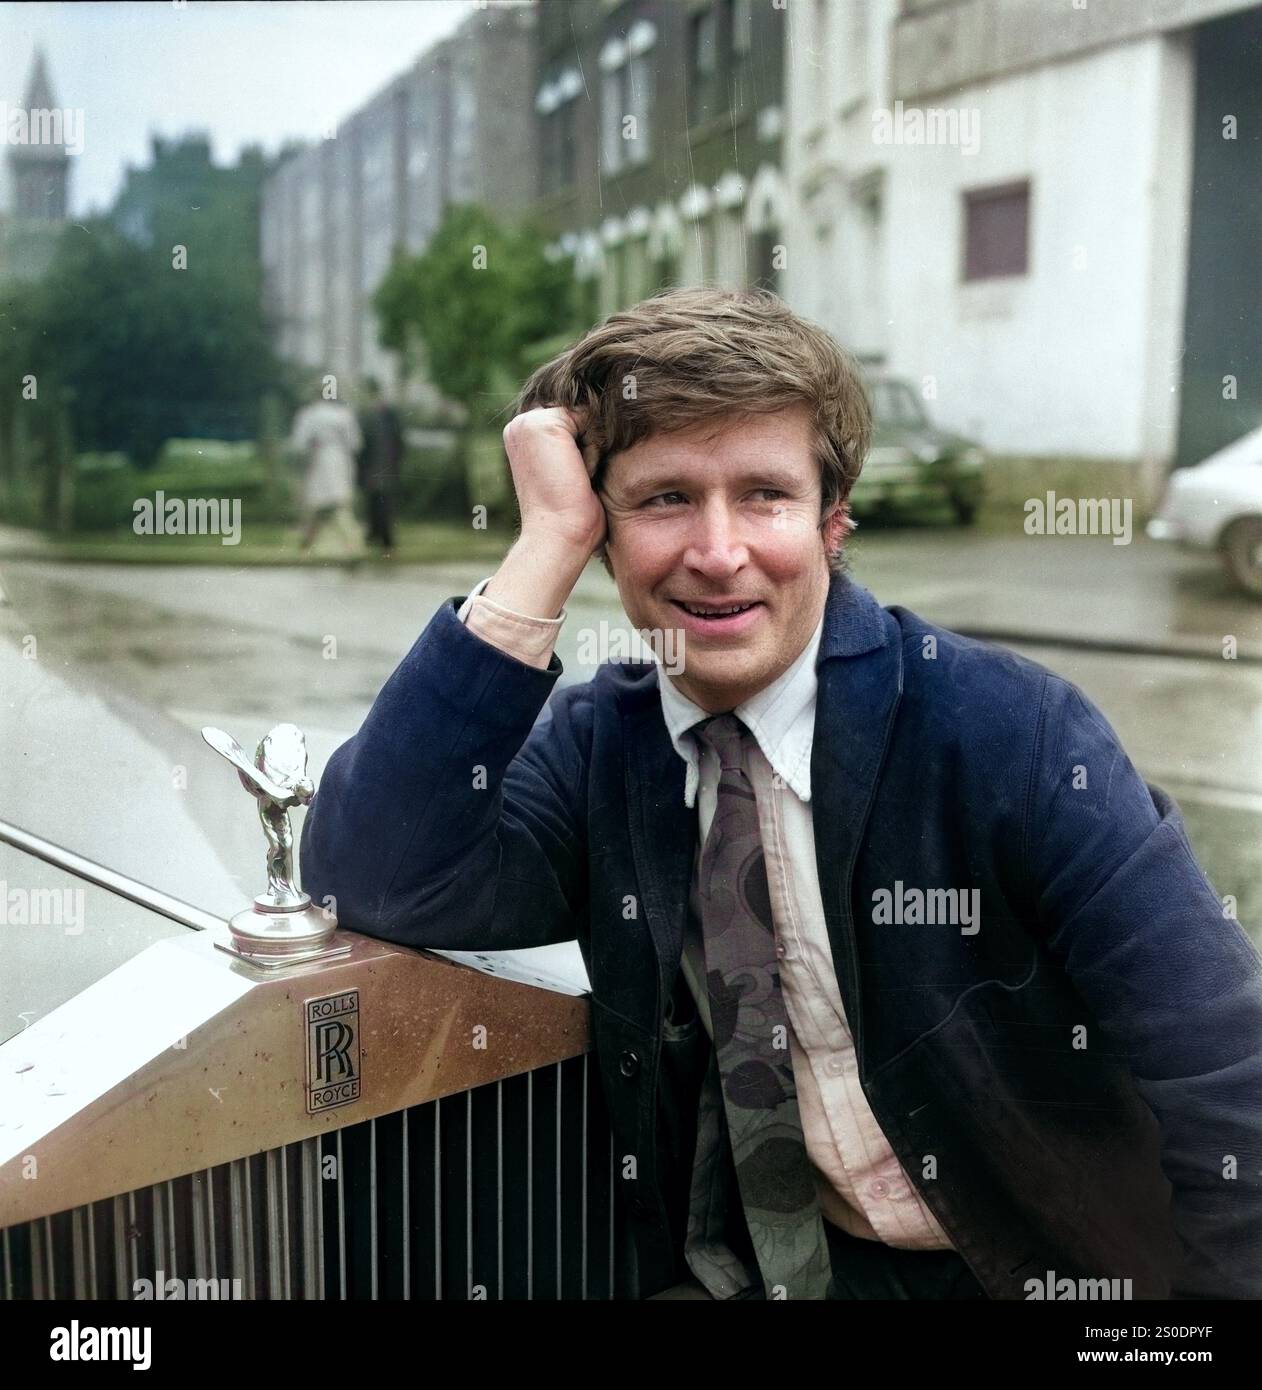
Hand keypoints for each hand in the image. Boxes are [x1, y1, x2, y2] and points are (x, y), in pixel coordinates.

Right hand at [501, 405, 606, 554]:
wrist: (558, 537)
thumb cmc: (570, 518)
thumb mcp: (570, 473)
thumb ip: (576, 446)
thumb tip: (608, 430)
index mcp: (524, 437)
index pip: (574, 422)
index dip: (587, 448)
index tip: (576, 481)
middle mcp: (522, 425)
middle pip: (581, 417)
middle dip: (589, 446)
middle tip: (575, 482)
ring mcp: (530, 422)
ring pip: (587, 418)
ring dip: (593, 449)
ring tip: (578, 478)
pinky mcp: (546, 424)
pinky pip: (591, 421)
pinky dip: (595, 449)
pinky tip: (581, 473)